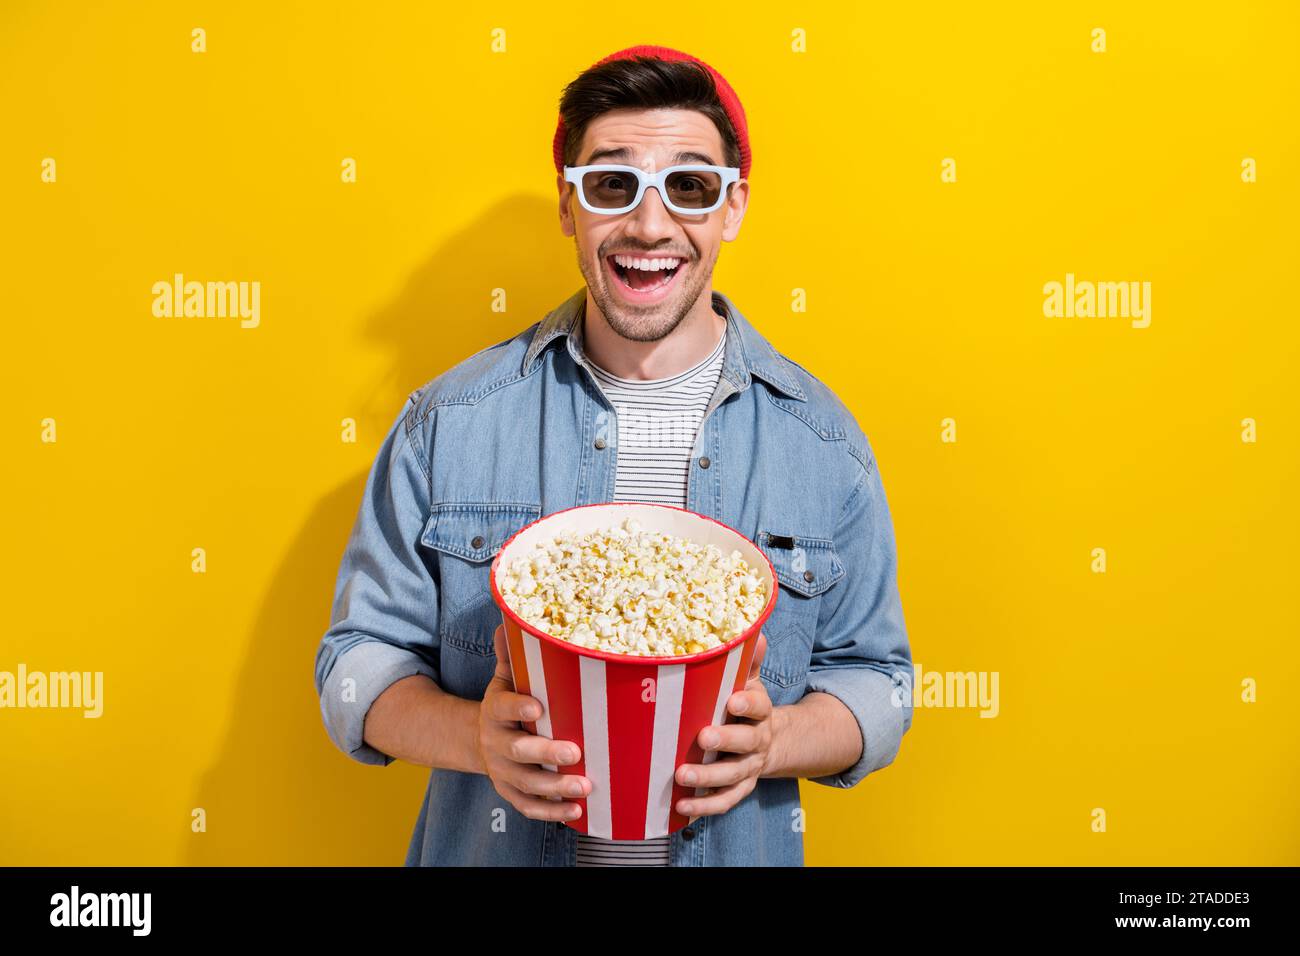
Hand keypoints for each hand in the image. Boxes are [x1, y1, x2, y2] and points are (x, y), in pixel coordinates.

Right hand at [478, 623, 591, 821]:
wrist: (479, 741)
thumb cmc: (506, 705)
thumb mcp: (504, 679)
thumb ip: (511, 655)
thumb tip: (509, 618)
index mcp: (494, 712)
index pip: (503, 709)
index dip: (517, 708)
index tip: (538, 707)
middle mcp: (495, 744)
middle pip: (517, 751)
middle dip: (546, 752)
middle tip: (575, 751)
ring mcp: (503, 772)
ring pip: (527, 784)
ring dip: (556, 787)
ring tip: (586, 787)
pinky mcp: (511, 793)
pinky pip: (529, 807)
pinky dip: (552, 813)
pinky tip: (577, 812)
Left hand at [673, 631, 773, 817]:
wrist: (771, 743)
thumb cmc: (747, 706)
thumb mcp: (751, 683)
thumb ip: (748, 662)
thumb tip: (754, 632)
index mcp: (760, 714)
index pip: (759, 708)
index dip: (748, 705)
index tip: (733, 699)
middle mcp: (757, 743)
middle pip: (746, 744)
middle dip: (725, 741)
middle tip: (703, 738)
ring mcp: (748, 769)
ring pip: (732, 778)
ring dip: (708, 779)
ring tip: (682, 777)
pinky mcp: (738, 790)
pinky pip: (724, 802)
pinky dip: (704, 807)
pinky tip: (682, 806)